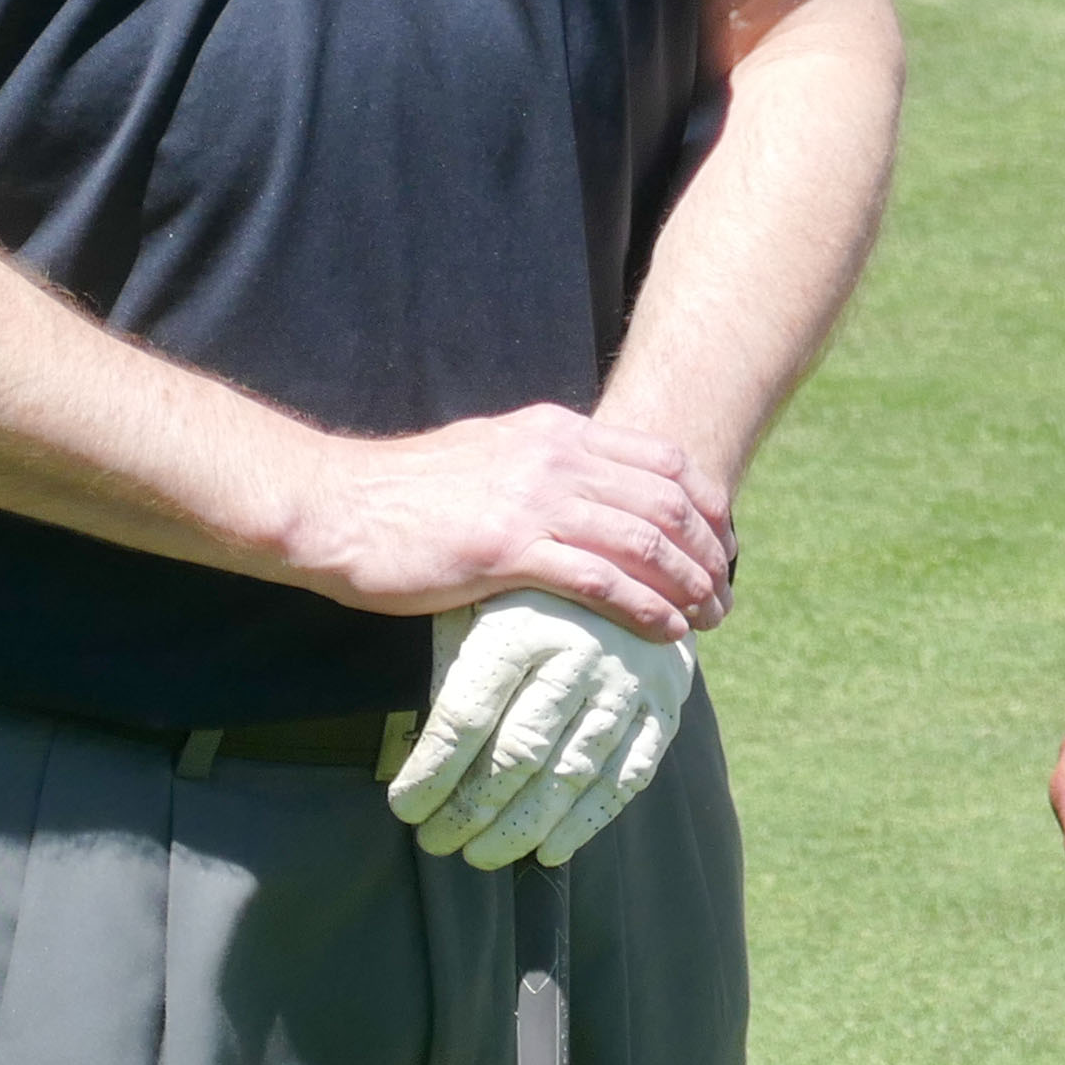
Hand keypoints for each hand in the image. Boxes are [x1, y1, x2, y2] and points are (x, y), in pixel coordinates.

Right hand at [279, 402, 734, 637]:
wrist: (338, 508)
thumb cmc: (407, 494)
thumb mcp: (490, 454)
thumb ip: (543, 466)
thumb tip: (586, 492)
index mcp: (556, 432)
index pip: (662, 460)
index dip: (707, 503)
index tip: (723, 541)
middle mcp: (556, 458)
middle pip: (666, 501)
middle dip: (709, 550)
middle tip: (725, 590)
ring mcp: (533, 502)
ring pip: (643, 541)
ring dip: (689, 583)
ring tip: (709, 617)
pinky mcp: (508, 550)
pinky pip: (601, 581)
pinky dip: (646, 608)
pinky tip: (667, 632)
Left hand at [389, 593, 690, 868]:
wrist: (635, 570)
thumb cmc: (531, 598)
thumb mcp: (477, 606)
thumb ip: (449, 667)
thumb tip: (415, 751)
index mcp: (521, 624)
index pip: (466, 716)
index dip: (432, 773)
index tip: (405, 808)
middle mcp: (579, 652)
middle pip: (518, 753)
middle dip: (470, 810)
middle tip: (437, 841)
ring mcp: (628, 683)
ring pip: (570, 774)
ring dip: (521, 828)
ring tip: (481, 854)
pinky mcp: (664, 708)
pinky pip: (626, 778)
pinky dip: (586, 823)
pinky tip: (548, 850)